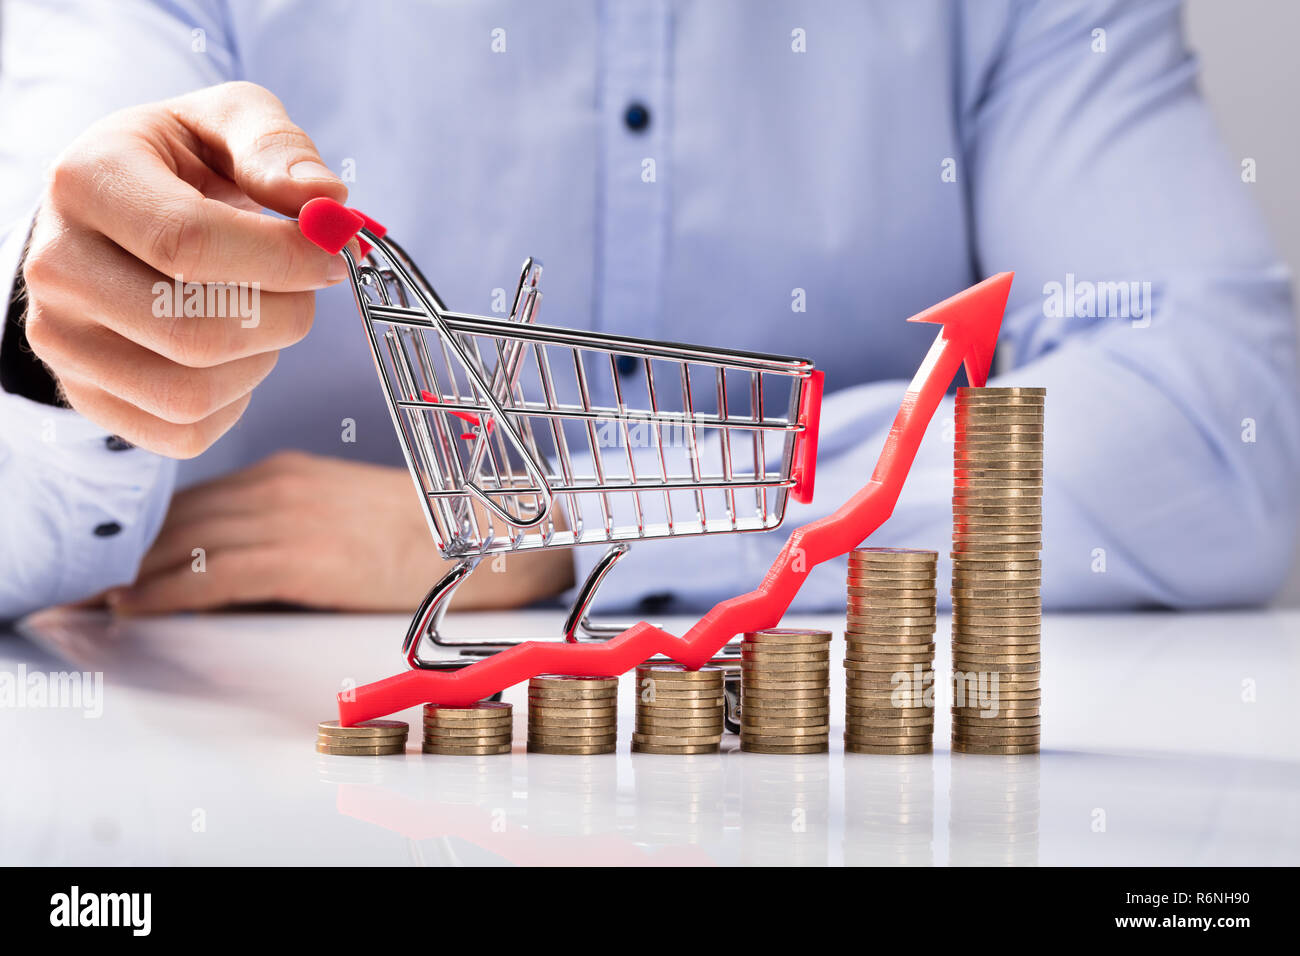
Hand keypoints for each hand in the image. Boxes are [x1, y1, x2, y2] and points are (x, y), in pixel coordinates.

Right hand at [21, 81, 353, 457]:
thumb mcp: (224, 125)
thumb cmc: (180, 167)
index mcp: (87, 182)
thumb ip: (277, 148)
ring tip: (264, 314)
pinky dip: (234, 402)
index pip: (187, 244)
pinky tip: (235, 354)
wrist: (113, 217)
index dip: (282, 259)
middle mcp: (57, 267)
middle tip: (306, 288)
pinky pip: (183, 432)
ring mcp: (63, 341)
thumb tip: (328, 203)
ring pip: (191, 393)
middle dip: (283, 315)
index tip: (331, 254)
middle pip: (194, 331)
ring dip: (261, 361)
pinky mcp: (86, 396)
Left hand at [110, 451, 575, 613]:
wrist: (475, 535)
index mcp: (287, 470)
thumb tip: (228, 562)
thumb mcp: (341, 509)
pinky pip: (211, 576)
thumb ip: (283, 522)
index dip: (146, 526)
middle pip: (179, 517)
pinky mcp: (300, 556)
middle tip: (82, 574)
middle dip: (127, 548)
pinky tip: (134, 607)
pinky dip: (164, 593)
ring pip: (184, 543)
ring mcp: (288, 518)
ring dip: (133, 573)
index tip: (113, 549)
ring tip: (93, 596)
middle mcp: (278, 485)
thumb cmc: (418, 531)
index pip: (196, 496)